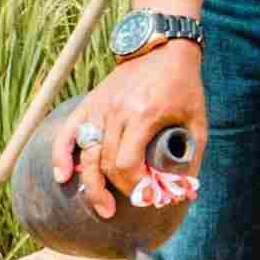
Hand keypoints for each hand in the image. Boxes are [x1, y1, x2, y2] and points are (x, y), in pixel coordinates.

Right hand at [49, 42, 204, 221]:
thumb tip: (186, 193)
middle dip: (111, 191)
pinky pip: (69, 132)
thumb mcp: (197, 121)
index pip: (126, 163)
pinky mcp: (91, 102)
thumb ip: (192, 156)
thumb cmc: (183, 86)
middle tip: (116, 211)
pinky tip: (62, 176)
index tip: (144, 196)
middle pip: (103, 162)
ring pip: (85, 152)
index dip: (133, 186)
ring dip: (89, 183)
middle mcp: (117, 111)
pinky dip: (62, 155)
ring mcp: (100, 107)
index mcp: (144, 115)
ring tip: (99, 205)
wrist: (164, 48)